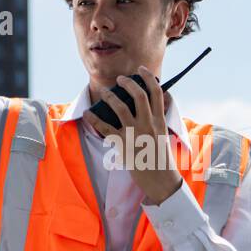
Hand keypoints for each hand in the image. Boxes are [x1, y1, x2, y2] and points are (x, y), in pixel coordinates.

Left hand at [84, 66, 181, 204]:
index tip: (141, 71)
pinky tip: (88, 113)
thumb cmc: (161, 159)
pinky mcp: (123, 144)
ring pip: (121, 107)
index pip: (157, 93)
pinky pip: (105, 128)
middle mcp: (148, 124)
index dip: (148, 78)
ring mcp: (135, 133)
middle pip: (138, 95)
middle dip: (128, 83)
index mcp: (160, 121)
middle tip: (120, 79)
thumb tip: (147, 109)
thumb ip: (156, 121)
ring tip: (103, 91)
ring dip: (110, 96)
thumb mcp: (163, 136)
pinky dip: (94, 119)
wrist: (160, 179)